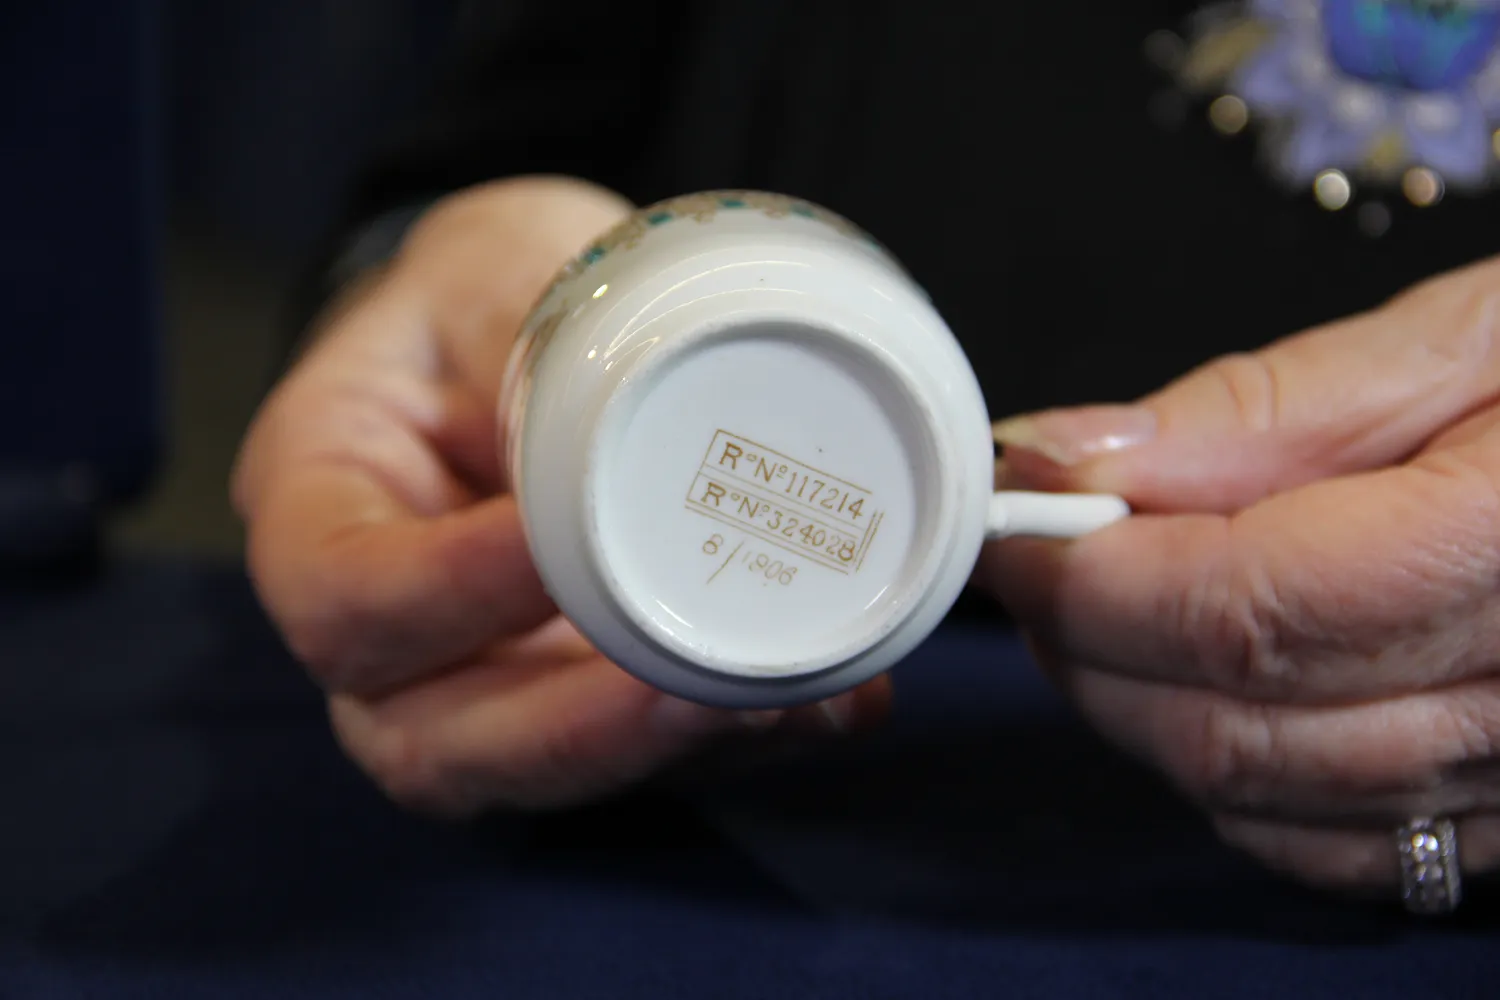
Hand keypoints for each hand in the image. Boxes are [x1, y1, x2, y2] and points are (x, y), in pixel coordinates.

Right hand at [232, 177, 887, 816]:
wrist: (517, 325)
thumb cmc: (483, 290)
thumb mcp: (493, 269)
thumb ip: (540, 342)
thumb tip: (648, 432)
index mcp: (317, 506)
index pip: (344, 597)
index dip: (448, 594)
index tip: (559, 543)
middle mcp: (384, 633)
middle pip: (432, 741)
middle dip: (579, 727)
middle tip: (706, 685)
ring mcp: (482, 679)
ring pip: (542, 770)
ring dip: (669, 749)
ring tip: (793, 700)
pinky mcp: (580, 695)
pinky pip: (645, 746)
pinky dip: (745, 733)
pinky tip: (834, 700)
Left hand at [981, 256, 1499, 896]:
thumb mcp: (1474, 337)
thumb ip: (1269, 408)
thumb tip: (1076, 454)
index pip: (1251, 611)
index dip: (1094, 577)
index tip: (1015, 522)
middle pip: (1241, 726)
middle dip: (1090, 645)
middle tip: (1035, 558)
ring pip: (1270, 800)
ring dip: (1138, 709)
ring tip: (1099, 609)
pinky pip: (1340, 849)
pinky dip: (1230, 778)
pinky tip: (1196, 692)